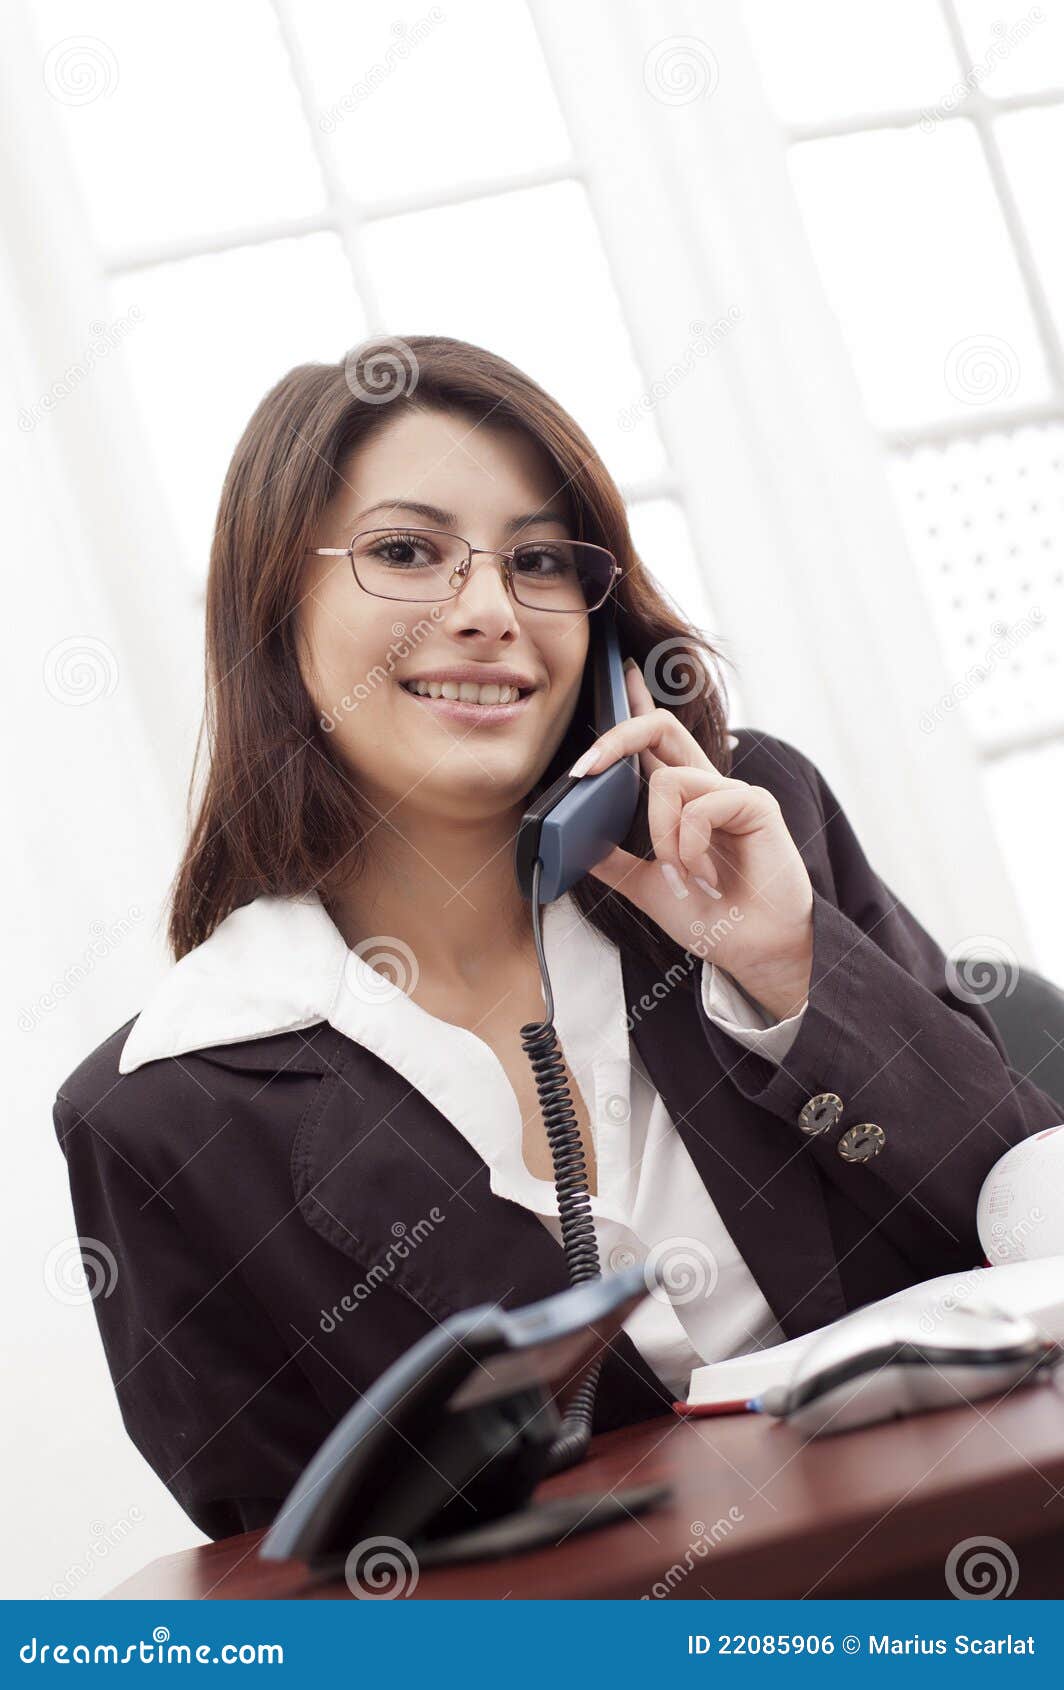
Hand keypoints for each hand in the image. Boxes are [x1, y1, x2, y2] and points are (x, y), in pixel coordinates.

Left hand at [570, 660, 813, 1019]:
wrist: (754, 952)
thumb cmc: (713, 917)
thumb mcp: (646, 887)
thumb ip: (613, 860)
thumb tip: (569, 841)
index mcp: (682, 800)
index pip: (654, 740)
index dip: (636, 702)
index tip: (618, 675)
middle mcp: (706, 788)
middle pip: (659, 728)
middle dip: (618, 734)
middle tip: (586, 768)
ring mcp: (732, 794)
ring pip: (670, 780)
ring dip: (660, 833)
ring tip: (679, 872)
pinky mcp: (755, 806)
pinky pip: (701, 805)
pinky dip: (689, 846)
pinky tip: (705, 875)